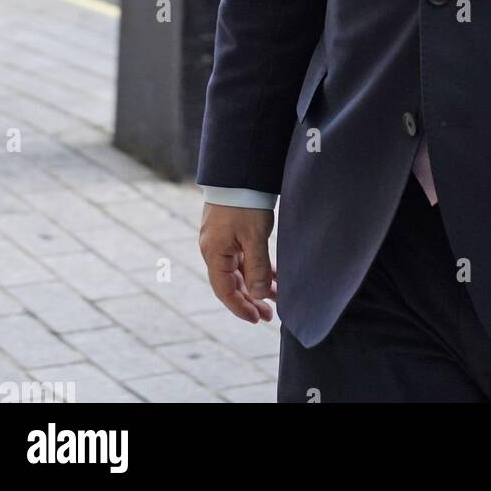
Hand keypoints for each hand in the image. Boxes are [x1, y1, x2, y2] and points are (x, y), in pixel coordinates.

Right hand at [199, 203, 276, 322]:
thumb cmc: (245, 202)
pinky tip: (272, 274)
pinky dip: (257, 266)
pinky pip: (243, 256)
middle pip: (231, 282)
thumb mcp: (254, 237)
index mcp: (214, 253)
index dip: (241, 307)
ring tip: (276, 296)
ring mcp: (222, 239)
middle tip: (269, 315)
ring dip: (256, 283)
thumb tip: (258, 296)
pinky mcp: (231, 230)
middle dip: (250, 299)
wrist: (240, 171)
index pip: (225, 290)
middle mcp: (214, 249)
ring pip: (239, 269)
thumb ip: (257, 267)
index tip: (256, 319)